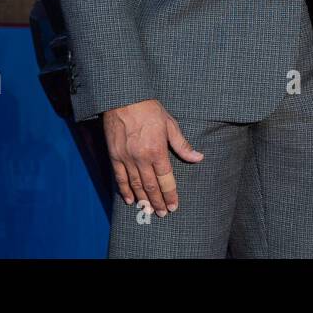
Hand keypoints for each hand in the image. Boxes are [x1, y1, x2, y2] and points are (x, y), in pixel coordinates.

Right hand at [102, 98, 203, 216]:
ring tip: (148, 210)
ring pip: (135, 185)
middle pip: (151, 186)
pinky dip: (125, 190)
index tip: (173, 206)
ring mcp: (126, 158)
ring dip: (143, 200)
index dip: (170, 195)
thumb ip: (182, 144)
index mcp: (157, 150)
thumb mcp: (170, 124)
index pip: (166, 179)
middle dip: (157, 202)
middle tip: (162, 214)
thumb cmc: (149, 109)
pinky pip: (120, 178)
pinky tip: (130, 200)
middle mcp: (141, 158)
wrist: (123, 98)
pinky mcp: (114, 155)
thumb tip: (198, 157)